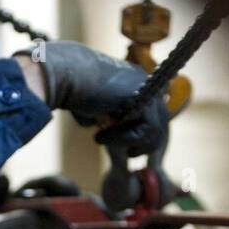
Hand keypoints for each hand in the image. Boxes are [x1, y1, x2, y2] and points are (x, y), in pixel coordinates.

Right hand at [32, 41, 169, 156]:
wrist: (68, 73)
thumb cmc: (74, 89)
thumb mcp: (95, 108)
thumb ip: (108, 118)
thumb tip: (106, 131)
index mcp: (139, 84)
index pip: (154, 116)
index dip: (144, 137)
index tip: (130, 150)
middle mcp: (147, 84)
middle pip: (160, 123)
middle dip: (145, 144)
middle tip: (130, 155)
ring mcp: (148, 89)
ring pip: (154, 130)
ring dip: (128, 142)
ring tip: (101, 138)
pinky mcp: (145, 98)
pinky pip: (145, 131)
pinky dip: (123, 139)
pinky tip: (101, 135)